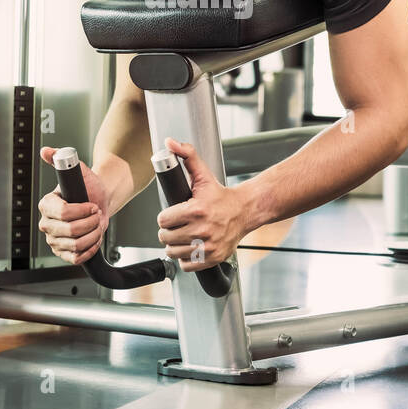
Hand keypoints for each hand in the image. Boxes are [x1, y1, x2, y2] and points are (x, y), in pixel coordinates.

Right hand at [37, 147, 108, 265]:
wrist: (99, 201)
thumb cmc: (88, 186)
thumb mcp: (78, 169)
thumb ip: (60, 158)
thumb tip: (46, 151)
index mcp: (46, 205)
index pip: (63, 213)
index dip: (82, 210)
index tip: (92, 204)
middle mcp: (46, 224)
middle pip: (71, 231)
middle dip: (91, 222)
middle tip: (96, 213)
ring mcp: (53, 240)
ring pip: (76, 245)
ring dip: (93, 234)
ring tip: (96, 223)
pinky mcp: (62, 253)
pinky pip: (77, 258)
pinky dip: (91, 248)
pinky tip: (93, 237)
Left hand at [156, 138, 249, 271]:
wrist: (245, 212)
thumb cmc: (221, 196)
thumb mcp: (203, 175)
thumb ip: (186, 156)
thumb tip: (170, 143)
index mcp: (196, 210)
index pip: (163, 220)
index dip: (165, 217)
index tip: (172, 215)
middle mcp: (202, 230)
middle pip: (166, 237)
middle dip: (169, 231)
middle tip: (177, 226)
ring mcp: (208, 247)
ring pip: (173, 252)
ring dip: (175, 245)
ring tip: (183, 236)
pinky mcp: (212, 259)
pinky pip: (186, 265)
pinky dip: (186, 259)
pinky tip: (191, 247)